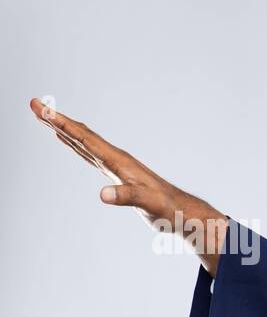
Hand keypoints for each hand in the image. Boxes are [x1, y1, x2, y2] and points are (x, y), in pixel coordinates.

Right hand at [29, 98, 226, 276]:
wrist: (183, 212)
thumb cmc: (168, 208)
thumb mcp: (148, 204)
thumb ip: (127, 197)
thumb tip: (102, 194)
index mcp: (119, 162)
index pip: (85, 138)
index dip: (62, 124)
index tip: (42, 109)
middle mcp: (116, 159)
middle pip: (81, 135)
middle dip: (57, 121)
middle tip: (34, 104)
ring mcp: (116, 166)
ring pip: (83, 142)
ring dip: (62, 130)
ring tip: (43, 116)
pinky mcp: (117, 175)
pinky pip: (89, 154)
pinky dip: (74, 144)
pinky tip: (66, 140)